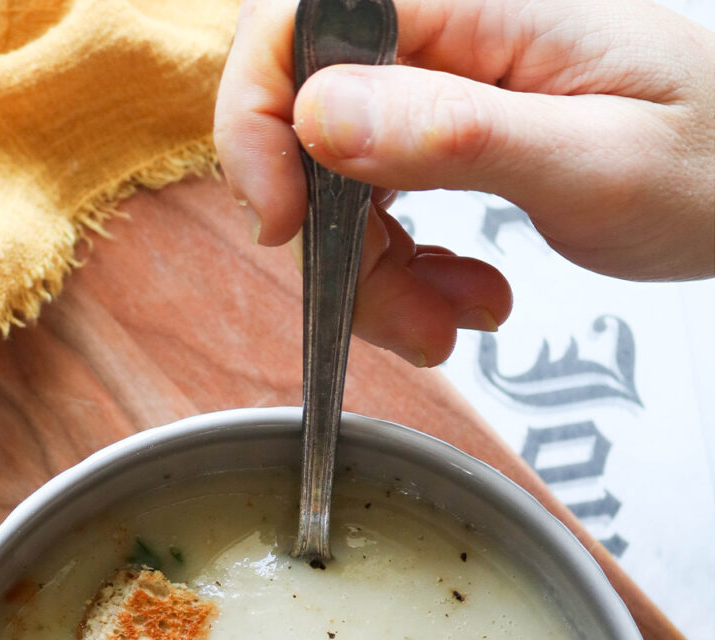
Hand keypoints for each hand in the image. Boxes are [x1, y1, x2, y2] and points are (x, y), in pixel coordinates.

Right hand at [215, 0, 714, 363]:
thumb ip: (452, 134)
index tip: (286, 223)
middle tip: (406, 320)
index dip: (258, 121)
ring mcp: (446, 76)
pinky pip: (382, 197)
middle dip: (335, 238)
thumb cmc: (710, 163)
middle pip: (308, 118)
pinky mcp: (451, 126)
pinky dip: (406, 267)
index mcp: (473, 1)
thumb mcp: (587, 162)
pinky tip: (468, 295)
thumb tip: (316, 118)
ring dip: (375, 272)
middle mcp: (446, 26)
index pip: (297, 22)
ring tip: (455, 320)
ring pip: (339, 174)